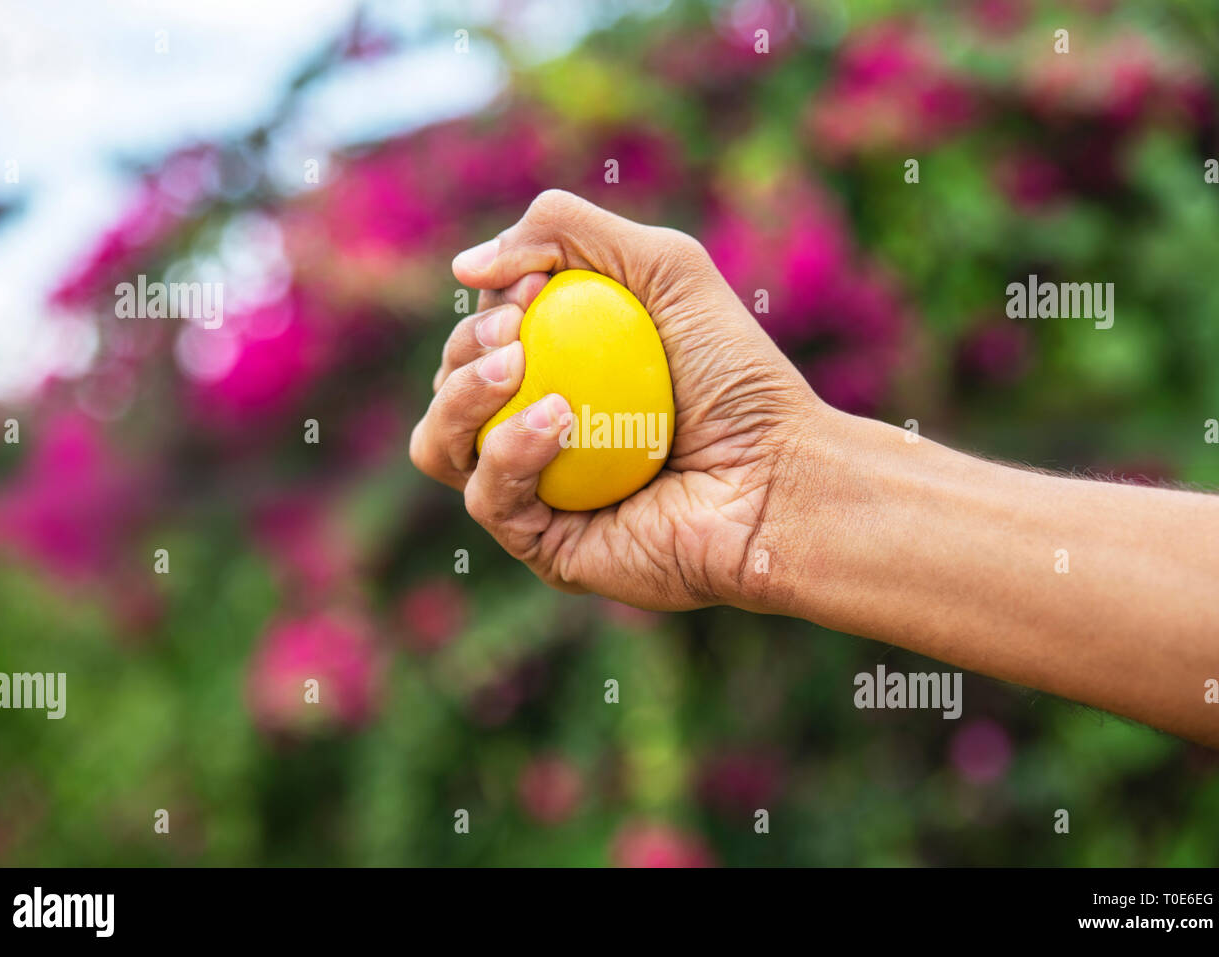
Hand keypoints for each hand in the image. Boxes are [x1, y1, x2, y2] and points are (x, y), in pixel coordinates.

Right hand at [409, 189, 825, 610]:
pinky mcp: (543, 546)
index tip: (534, 289)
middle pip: (448, 388)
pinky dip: (509, 449)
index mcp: (558, 373)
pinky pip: (488, 497)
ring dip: (462, 395)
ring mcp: (536, 494)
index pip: (480, 337)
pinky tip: (557, 418)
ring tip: (516, 367)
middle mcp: (535, 434)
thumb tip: (464, 268)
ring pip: (439, 445)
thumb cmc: (734, 375)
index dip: (490, 306)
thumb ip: (565, 231)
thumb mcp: (663, 268)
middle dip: (466, 348)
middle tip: (518, 331)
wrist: (780, 476)